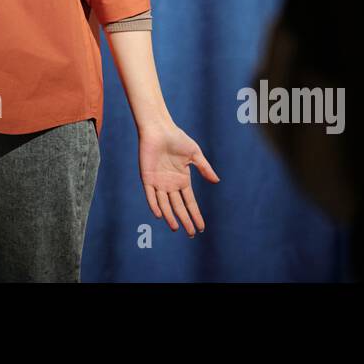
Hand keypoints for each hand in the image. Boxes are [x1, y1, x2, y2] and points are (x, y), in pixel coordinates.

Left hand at [137, 119, 218, 235]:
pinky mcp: (147, 178)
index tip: (201, 227)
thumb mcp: (194, 154)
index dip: (195, 214)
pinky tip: (159, 215)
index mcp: (182, 180)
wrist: (159, 129)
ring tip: (176, 228)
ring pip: (165, 204)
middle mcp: (170, 184)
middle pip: (178, 207)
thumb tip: (216, 181)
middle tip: (191, 234)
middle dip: (185, 220)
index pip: (190, 202)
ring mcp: (158, 182)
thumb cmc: (177, 138)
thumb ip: (204, 168)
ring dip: (170, 216)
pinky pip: (150, 195)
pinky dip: (154, 204)